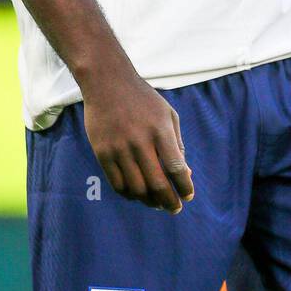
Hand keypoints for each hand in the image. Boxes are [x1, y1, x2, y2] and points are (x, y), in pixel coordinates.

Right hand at [83, 72, 194, 212]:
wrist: (107, 82)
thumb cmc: (143, 99)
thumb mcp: (167, 114)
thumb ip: (177, 143)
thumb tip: (184, 174)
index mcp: (160, 130)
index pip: (176, 167)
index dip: (184, 186)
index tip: (188, 196)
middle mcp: (139, 141)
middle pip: (157, 183)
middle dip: (169, 201)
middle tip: (174, 208)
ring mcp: (119, 148)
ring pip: (136, 188)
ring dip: (149, 201)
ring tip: (156, 203)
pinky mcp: (102, 152)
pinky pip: (117, 183)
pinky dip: (129, 194)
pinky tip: (137, 194)